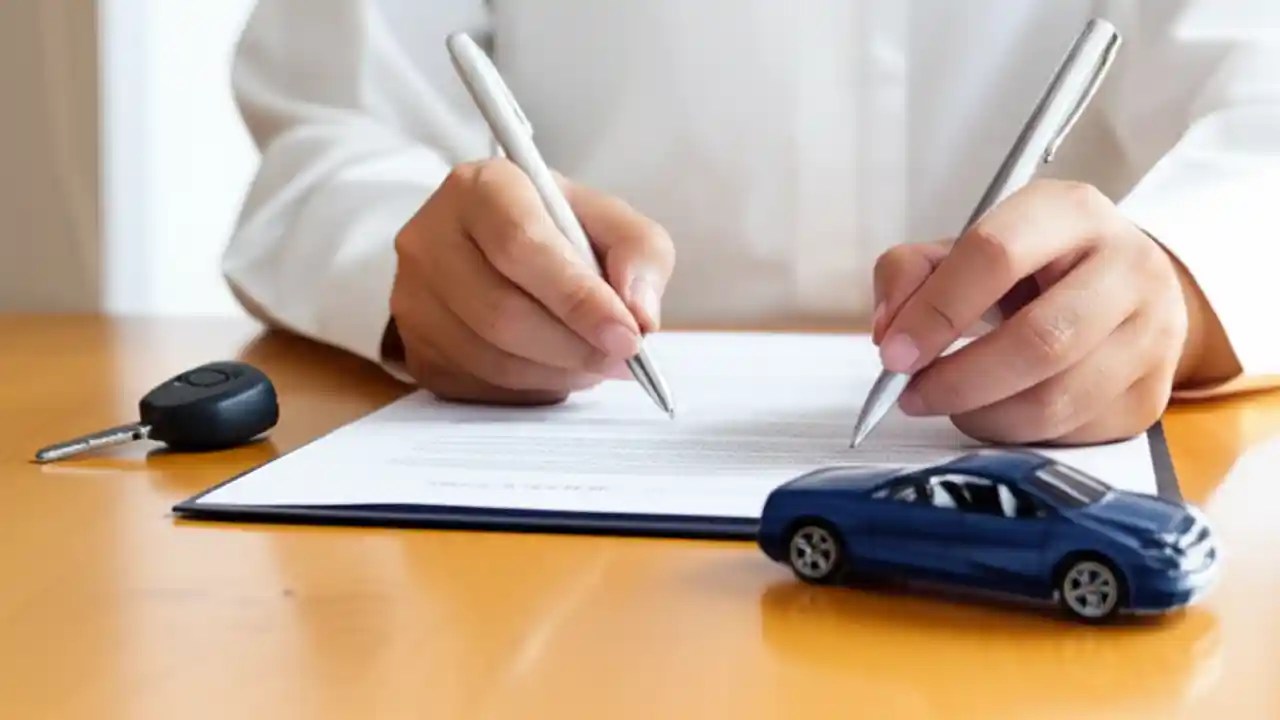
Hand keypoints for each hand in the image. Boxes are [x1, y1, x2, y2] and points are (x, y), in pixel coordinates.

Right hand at [387, 158, 673, 404]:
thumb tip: (640, 313)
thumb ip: (639, 252)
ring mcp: (413, 297)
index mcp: (480, 189)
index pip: (521, 246)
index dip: (578, 299)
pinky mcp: (415, 347)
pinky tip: (557, 366)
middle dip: (576, 346)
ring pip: (492, 357)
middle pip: (503, 312)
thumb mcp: (606, 220)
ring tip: (595, 359)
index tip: (628, 335)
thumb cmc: (554, 231)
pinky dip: (533, 387)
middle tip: (623, 357)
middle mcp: (430, 238)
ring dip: (559, 371)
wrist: (489, 248)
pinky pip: (480, 385)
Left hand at [872, 179, 1238, 444]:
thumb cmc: (1030, 269)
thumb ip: (911, 273)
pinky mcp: (1151, 394)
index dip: (936, 311)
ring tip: (950, 403)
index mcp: (1070, 212)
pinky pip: (1071, 433)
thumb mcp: (965, 249)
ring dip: (983, 416)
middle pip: (1039, 341)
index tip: (894, 353)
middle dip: (959, 380)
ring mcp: (1151, 334)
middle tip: (913, 394)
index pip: (997, 255)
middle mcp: (1127, 266)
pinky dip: (1016, 434)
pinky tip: (996, 413)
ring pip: (1055, 400)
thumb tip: (890, 333)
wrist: (1123, 290)